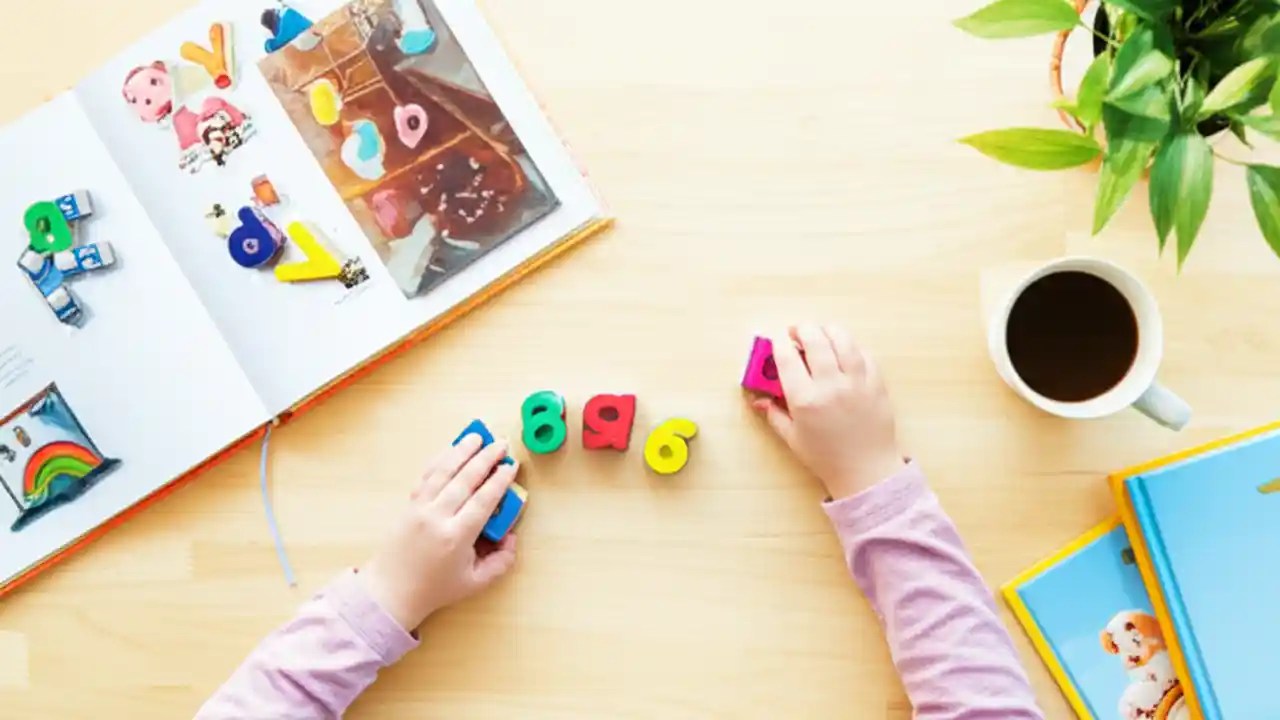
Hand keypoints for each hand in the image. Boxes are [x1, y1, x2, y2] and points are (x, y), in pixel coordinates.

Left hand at [360, 434, 518, 630]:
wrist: (390, 591)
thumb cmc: (435, 589)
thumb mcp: (475, 583)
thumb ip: (501, 561)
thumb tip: (512, 537)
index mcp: (456, 537)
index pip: (483, 500)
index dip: (499, 480)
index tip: (511, 465)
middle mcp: (437, 517)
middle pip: (465, 479)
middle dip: (485, 458)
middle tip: (501, 443)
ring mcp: (420, 508)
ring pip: (443, 472)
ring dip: (461, 451)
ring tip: (477, 436)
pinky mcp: (408, 505)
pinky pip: (426, 476)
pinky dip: (439, 460)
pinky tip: (450, 449)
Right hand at [752, 324, 905, 499]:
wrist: (865, 471)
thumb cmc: (826, 458)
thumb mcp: (793, 438)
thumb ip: (774, 414)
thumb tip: (758, 400)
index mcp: (805, 399)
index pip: (786, 358)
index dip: (779, 345)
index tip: (777, 343)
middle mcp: (830, 385)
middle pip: (815, 340)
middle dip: (802, 330)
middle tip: (797, 333)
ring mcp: (856, 382)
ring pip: (842, 340)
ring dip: (828, 330)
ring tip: (821, 332)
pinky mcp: (876, 384)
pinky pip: (864, 354)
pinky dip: (852, 346)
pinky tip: (844, 348)